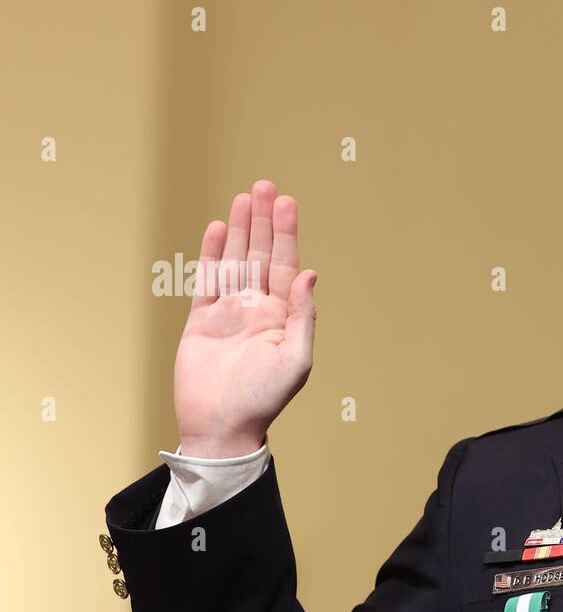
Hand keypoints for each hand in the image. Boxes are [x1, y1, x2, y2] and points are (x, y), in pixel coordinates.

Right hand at [173, 179, 317, 456]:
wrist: (222, 427)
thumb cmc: (264, 399)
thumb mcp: (296, 359)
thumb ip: (302, 315)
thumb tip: (310, 274)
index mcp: (283, 317)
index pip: (286, 265)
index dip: (287, 233)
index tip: (287, 201)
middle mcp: (257, 309)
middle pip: (261, 254)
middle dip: (264, 221)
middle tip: (265, 185)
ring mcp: (229, 312)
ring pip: (235, 260)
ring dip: (241, 229)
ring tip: (244, 196)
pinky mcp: (202, 320)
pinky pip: (207, 280)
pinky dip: (212, 254)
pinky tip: (219, 229)